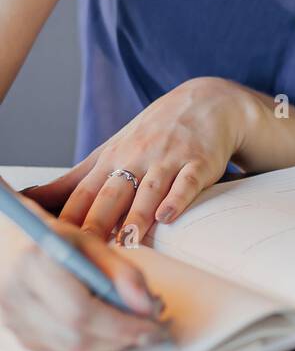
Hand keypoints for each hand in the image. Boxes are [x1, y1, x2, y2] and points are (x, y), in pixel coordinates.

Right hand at [0, 191, 169, 350]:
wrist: (1, 235)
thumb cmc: (43, 231)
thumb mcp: (84, 238)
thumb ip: (119, 270)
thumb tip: (146, 304)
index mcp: (35, 262)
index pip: (82, 312)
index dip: (123, 326)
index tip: (155, 327)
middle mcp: (17, 294)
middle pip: (76, 338)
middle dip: (122, 339)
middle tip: (152, 328)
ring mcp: (10, 316)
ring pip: (68, 350)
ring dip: (108, 345)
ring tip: (133, 325)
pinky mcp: (12, 329)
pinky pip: (56, 349)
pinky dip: (87, 342)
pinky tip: (104, 327)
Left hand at [22, 77, 256, 245]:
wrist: (206, 101)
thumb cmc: (154, 131)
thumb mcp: (113, 149)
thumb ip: (77, 179)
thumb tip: (31, 198)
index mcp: (112, 159)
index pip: (84, 192)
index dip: (70, 217)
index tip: (58, 242)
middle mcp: (137, 158)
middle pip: (111, 194)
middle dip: (96, 222)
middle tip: (85, 249)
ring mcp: (168, 159)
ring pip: (148, 190)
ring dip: (136, 216)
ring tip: (125, 241)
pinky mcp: (199, 162)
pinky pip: (187, 182)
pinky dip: (177, 199)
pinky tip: (167, 216)